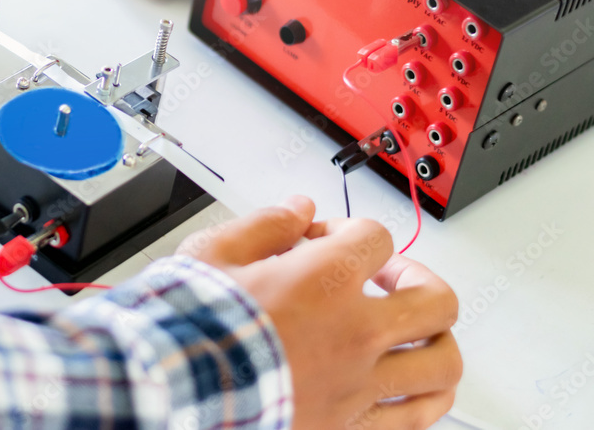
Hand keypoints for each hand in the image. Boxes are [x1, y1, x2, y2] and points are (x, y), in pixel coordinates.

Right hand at [178, 196, 461, 429]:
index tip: (323, 240)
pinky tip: (409, 387)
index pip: (375, 237)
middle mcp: (355, 332)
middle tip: (391, 278)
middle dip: (419, 279)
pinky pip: (414, 418)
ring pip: (442, 364)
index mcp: (326, 280)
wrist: (174, 388)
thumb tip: (298, 208)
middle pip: (435, 299)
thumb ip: (266, 224)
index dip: (349, 230)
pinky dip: (422, 400)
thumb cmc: (190, 326)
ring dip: (435, 341)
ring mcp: (358, 384)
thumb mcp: (215, 251)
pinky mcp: (348, 426)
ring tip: (415, 334)